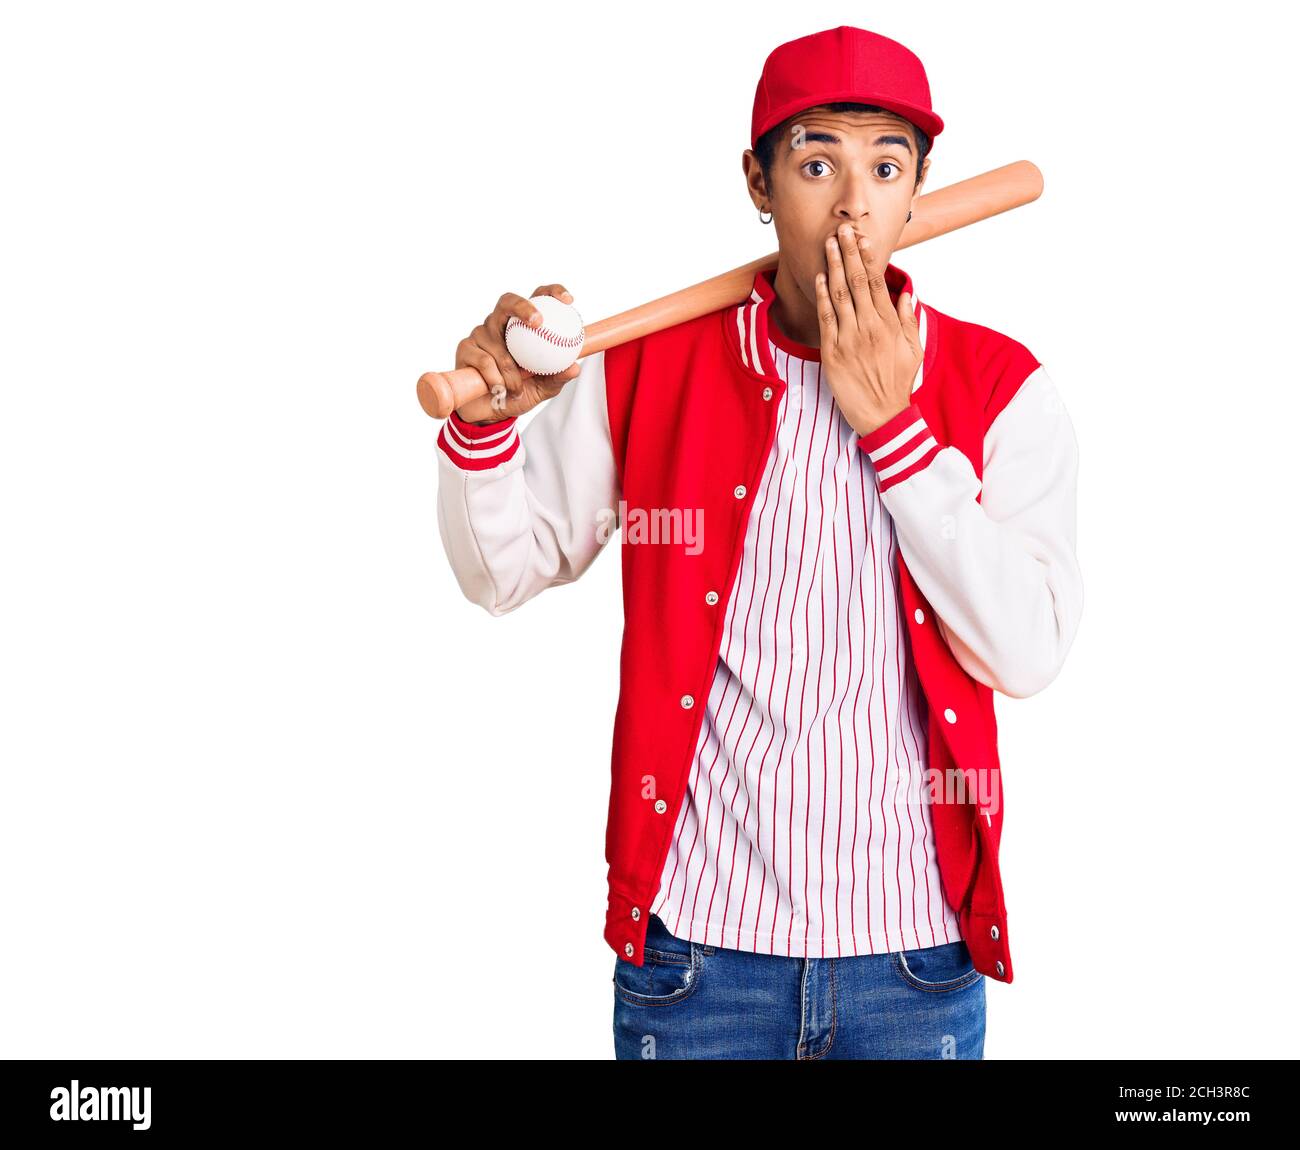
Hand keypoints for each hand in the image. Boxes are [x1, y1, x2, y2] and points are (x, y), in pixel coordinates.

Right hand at [451, 284, 582, 424]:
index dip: (552, 292)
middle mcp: (500, 324)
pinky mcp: (465, 348)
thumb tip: (575, 368)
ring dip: (509, 370)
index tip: (568, 301)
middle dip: (522, 307)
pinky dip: (495, 379)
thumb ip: (557, 377)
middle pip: (508, 301)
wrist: (489, 412)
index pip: (537, 299)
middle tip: (538, 322)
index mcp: (522, 327)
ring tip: (515, 388)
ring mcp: (480, 334)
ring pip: (497, 343)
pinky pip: (484, 361)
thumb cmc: (518, 393)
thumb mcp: (543, 388)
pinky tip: (499, 390)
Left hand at [814, 224, 922, 436]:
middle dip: (849, 253)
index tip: (862, 239)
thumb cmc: (897, 383)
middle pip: (858, 282)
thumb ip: (909, 320)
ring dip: (834, 266)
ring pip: (840, 295)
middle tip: (842, 230)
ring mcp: (850, 339)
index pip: (877, 283)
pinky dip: (822, 296)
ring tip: (829, 244)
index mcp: (890, 324)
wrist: (882, 415)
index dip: (868, 258)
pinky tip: (820, 277)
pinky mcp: (833, 353)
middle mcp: (870, 327)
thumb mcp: (913, 351)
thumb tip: (908, 294)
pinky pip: (826, 318)